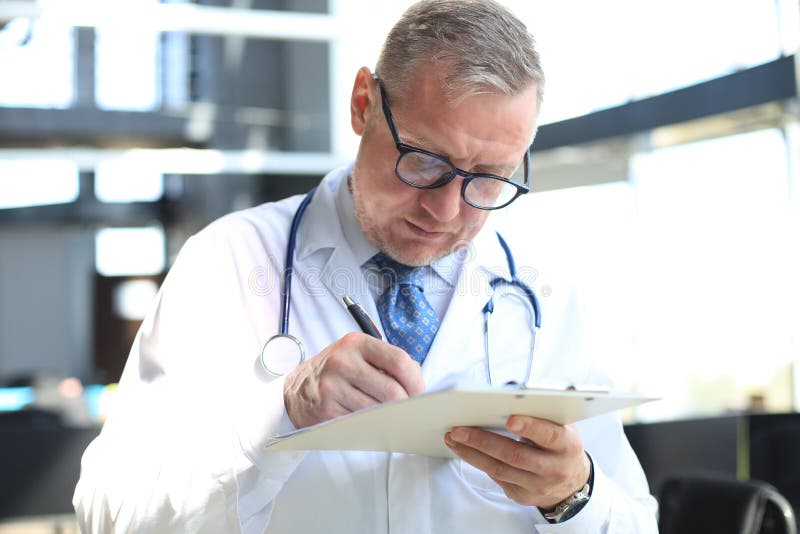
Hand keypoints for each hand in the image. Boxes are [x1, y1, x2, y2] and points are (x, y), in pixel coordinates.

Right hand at [284, 332, 424, 428]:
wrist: (295, 390)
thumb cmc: (335, 372)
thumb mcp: (357, 355)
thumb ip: (387, 362)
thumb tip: (418, 382)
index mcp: (356, 343)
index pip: (399, 360)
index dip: (416, 381)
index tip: (420, 393)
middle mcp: (343, 361)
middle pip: (392, 390)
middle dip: (405, 404)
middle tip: (407, 409)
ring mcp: (332, 386)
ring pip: (379, 409)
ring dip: (387, 416)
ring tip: (384, 414)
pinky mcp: (326, 409)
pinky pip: (361, 422)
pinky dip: (370, 424)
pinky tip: (364, 419)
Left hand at [444, 416, 590, 508]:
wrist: (571, 480)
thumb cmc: (559, 441)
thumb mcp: (560, 423)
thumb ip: (540, 407)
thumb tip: (509, 388)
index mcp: (568, 444)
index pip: (549, 435)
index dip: (531, 427)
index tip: (511, 419)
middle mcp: (555, 468)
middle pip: (515, 455)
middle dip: (483, 441)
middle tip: (458, 429)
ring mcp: (538, 485)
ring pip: (500, 470)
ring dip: (472, 453)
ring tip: (452, 438)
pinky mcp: (523, 495)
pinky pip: (497, 478)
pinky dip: (478, 462)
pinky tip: (463, 450)